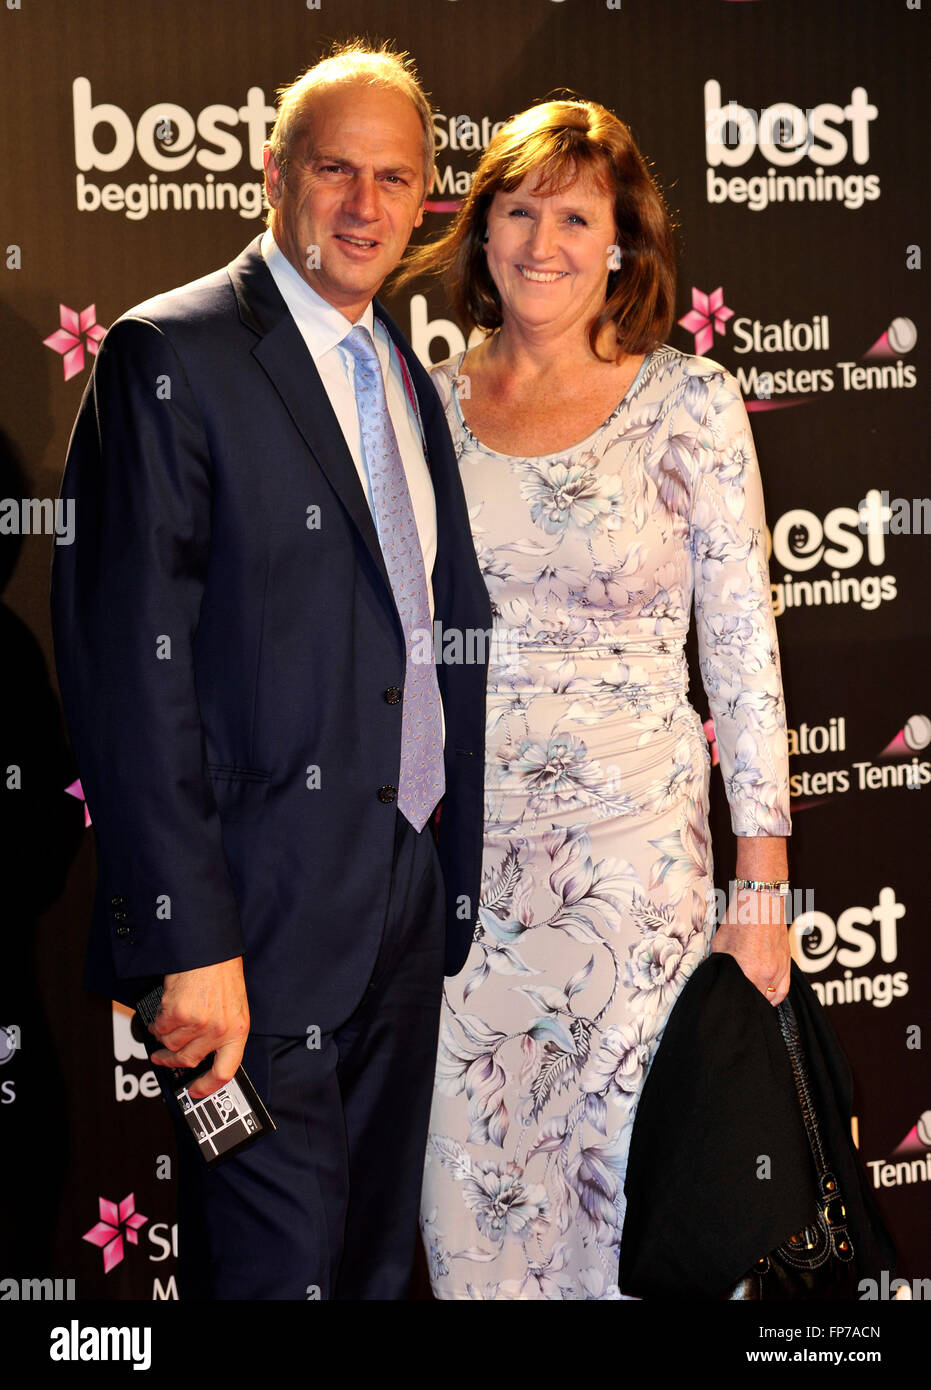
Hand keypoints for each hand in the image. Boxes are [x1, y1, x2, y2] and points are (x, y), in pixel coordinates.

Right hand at [149, 956, 249, 1098]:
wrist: (210, 949)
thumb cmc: (222, 973)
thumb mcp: (233, 1007)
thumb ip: (223, 1032)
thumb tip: (205, 1054)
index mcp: (238, 1030)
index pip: (225, 1071)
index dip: (208, 1086)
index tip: (196, 1091)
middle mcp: (219, 1030)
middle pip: (189, 1061)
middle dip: (171, 1061)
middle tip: (163, 1057)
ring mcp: (198, 1023)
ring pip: (171, 1044)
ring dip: (164, 1038)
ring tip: (164, 1026)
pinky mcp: (178, 1014)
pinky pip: (161, 1029)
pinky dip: (157, 1023)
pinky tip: (162, 1014)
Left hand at [709, 895, 790, 1005]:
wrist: (761, 900)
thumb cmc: (740, 919)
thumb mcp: (720, 944)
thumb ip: (720, 966)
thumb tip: (716, 978)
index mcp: (751, 973)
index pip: (745, 1002)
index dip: (737, 1006)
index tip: (730, 1009)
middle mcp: (769, 975)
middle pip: (760, 1002)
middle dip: (750, 1004)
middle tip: (739, 1006)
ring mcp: (781, 969)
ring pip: (775, 998)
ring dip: (764, 1001)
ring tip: (752, 1002)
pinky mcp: (787, 962)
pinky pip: (784, 988)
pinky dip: (776, 994)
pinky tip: (768, 995)